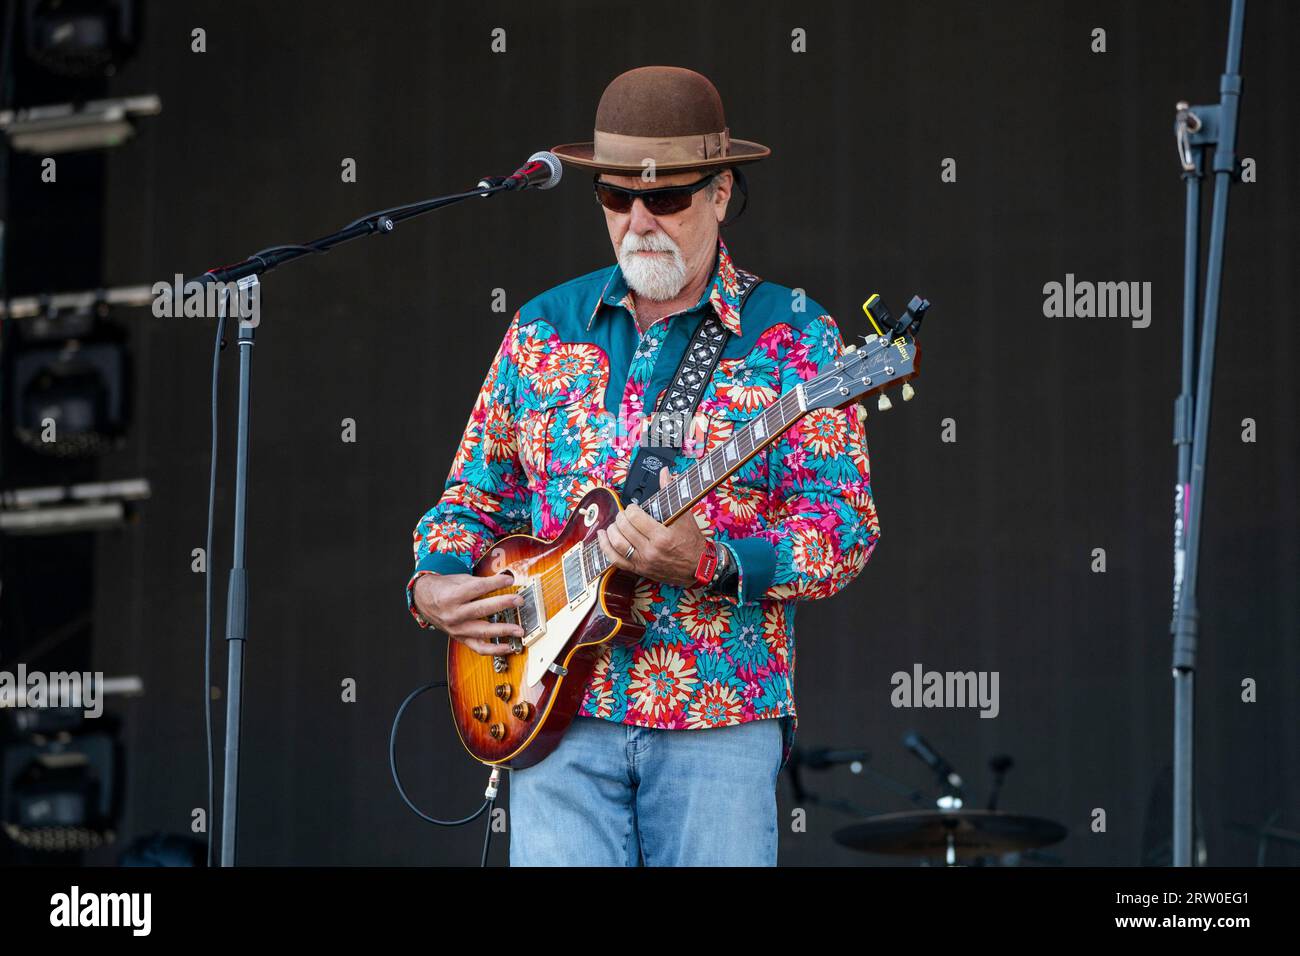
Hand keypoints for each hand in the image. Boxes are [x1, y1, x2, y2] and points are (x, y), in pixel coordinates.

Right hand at [412, 572, 523, 655]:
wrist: (424, 600)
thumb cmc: (444, 589)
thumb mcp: (459, 579)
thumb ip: (481, 582)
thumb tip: (504, 580)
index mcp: (452, 596)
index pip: (477, 588)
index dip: (495, 583)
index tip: (509, 580)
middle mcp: (454, 614)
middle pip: (481, 609)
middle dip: (503, 604)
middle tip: (518, 601)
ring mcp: (457, 629)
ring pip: (482, 632)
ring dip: (503, 631)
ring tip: (518, 629)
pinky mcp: (461, 639)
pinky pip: (479, 648)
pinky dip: (495, 650)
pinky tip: (508, 647)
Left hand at [597, 466, 707, 586]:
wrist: (699, 567)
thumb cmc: (692, 542)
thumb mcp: (685, 515)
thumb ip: (670, 492)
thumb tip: (664, 472)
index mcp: (662, 536)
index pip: (635, 517)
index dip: (631, 509)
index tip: (634, 508)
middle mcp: (651, 550)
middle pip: (624, 529)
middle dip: (621, 517)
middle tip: (624, 514)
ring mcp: (643, 562)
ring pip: (617, 544)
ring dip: (611, 531)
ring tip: (614, 524)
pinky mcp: (639, 570)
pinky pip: (616, 560)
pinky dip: (606, 548)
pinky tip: (603, 537)